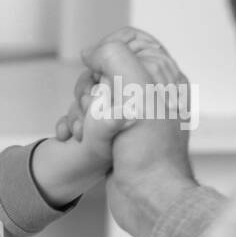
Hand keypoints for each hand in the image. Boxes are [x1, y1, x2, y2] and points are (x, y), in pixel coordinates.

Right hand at [55, 27, 197, 236]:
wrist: (148, 197)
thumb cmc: (148, 148)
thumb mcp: (135, 87)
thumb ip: (114, 56)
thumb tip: (92, 51)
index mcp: (162, 74)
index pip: (131, 39)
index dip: (106, 48)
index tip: (95, 67)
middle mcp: (150, 91)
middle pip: (105, 67)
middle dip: (88, 84)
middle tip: (91, 104)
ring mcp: (132, 115)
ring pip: (93, 94)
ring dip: (79, 108)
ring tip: (83, 129)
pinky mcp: (117, 136)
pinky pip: (89, 118)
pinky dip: (77, 125)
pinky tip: (73, 138)